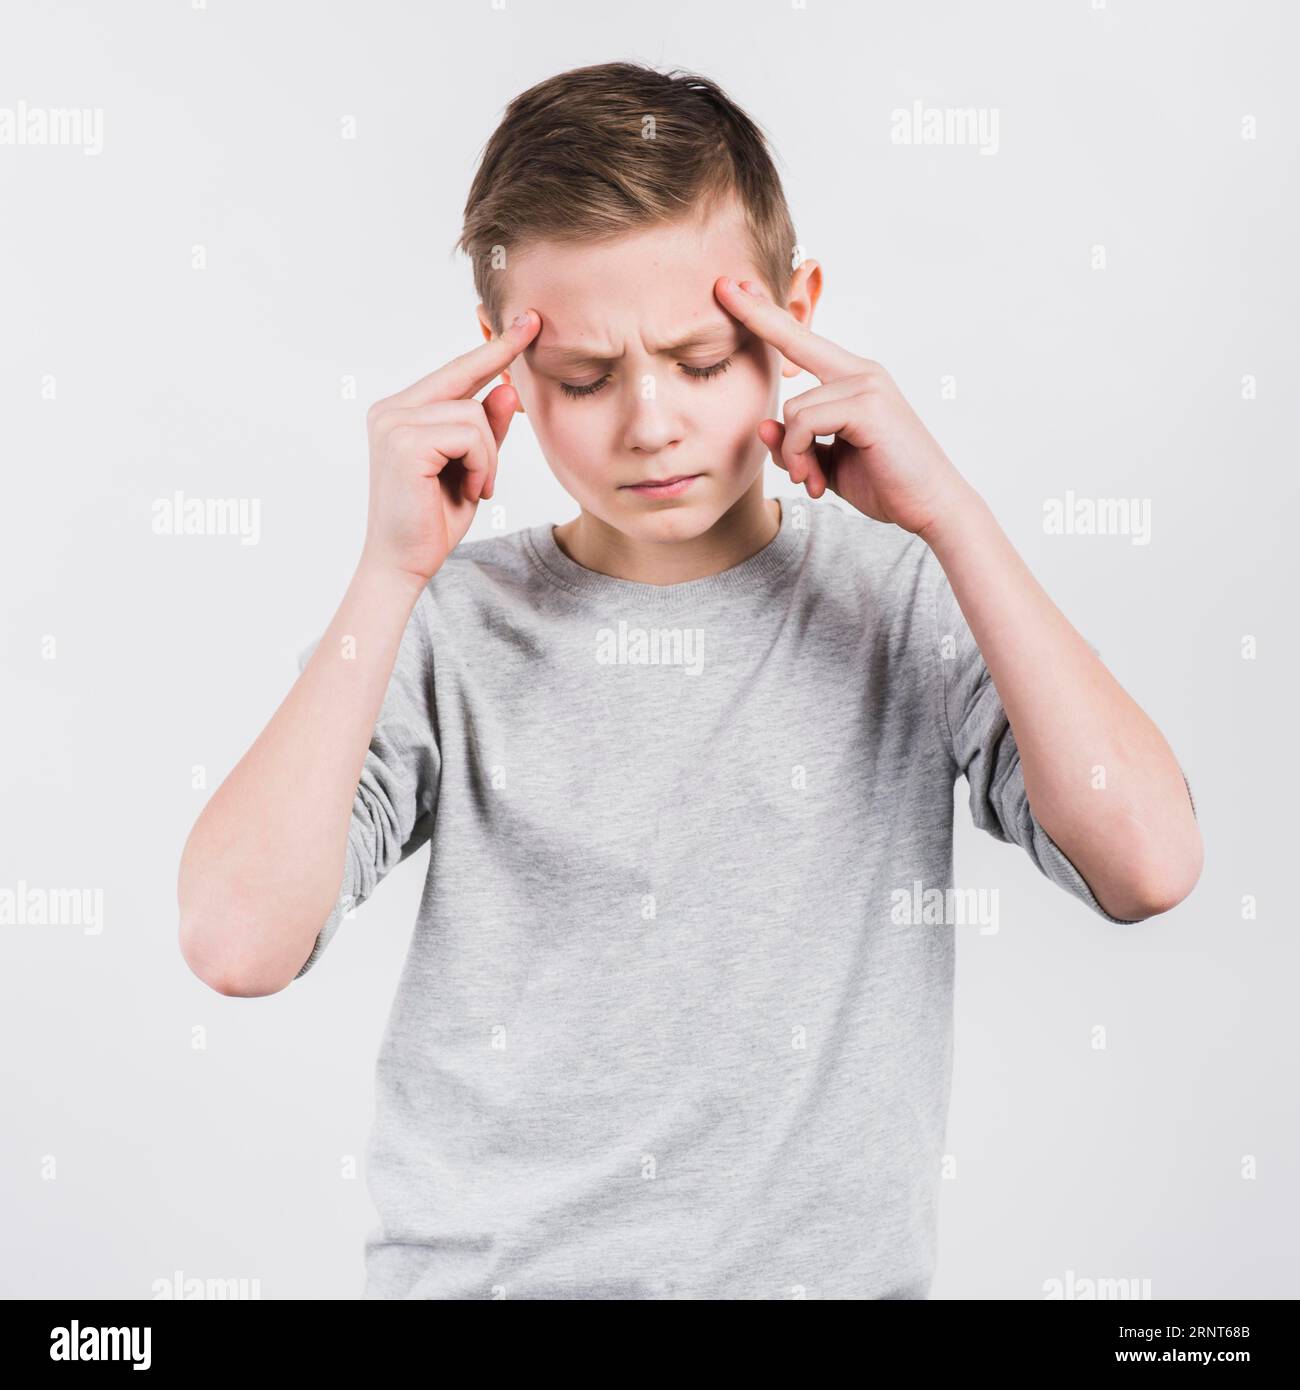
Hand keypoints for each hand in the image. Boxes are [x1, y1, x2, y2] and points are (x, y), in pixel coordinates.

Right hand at [359, 310, 540, 584]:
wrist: (404, 565)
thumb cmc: (434, 520)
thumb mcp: (472, 468)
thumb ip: (486, 430)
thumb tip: (506, 388)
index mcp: (402, 411)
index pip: (455, 372)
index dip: (492, 347)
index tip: (528, 322)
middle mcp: (391, 410)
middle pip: (466, 383)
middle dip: (497, 393)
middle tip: (519, 371)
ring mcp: (394, 423)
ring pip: (473, 416)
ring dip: (489, 458)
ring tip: (477, 487)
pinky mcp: (404, 443)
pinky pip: (470, 435)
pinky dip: (482, 465)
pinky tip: (470, 490)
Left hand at [715, 276, 973, 538]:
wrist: (932, 506)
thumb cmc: (885, 483)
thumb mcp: (826, 464)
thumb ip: (795, 443)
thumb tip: (762, 425)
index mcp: (853, 379)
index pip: (802, 341)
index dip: (767, 315)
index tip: (735, 287)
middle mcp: (861, 371)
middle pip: (794, 339)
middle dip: (755, 315)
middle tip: (721, 285)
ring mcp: (866, 384)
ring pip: (793, 407)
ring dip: (792, 452)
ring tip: (810, 479)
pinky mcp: (867, 405)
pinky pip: (805, 422)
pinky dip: (801, 454)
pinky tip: (817, 479)